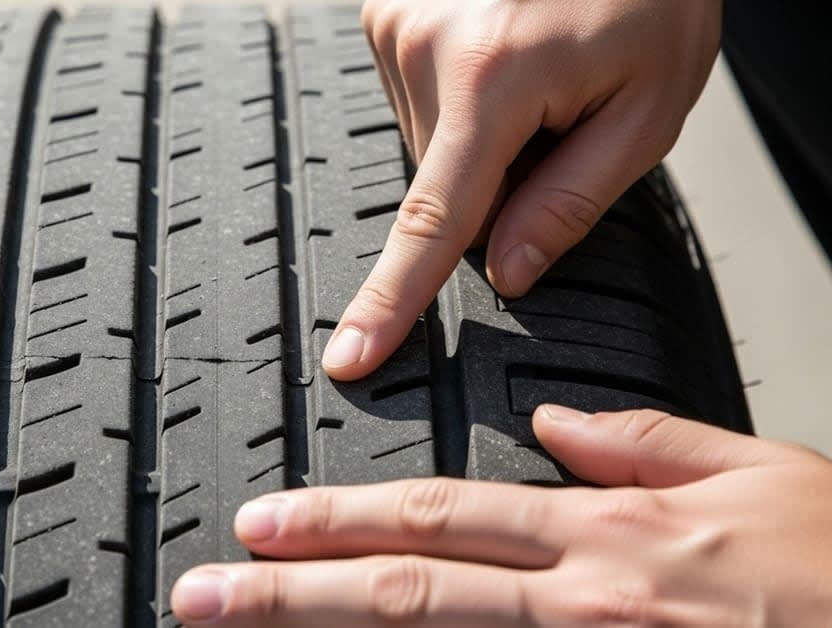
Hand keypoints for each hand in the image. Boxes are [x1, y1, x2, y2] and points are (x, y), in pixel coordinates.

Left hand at [171, 406, 831, 625]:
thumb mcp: (754, 473)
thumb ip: (641, 439)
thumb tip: (555, 426)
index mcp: (606, 529)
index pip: (437, 514)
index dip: (335, 516)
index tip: (262, 521)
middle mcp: (582, 599)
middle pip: (403, 587)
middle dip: (287, 591)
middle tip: (203, 595)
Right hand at [322, 0, 721, 379]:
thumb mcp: (647, 105)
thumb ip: (570, 201)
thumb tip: (506, 273)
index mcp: (491, 77)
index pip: (434, 223)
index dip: (393, 302)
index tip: (351, 357)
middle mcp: (423, 45)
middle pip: (444, 185)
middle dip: (499, 179)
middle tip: (559, 116)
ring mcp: (394, 22)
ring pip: (428, 146)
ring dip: (478, 138)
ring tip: (532, 74)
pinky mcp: (385, 13)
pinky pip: (414, 101)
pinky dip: (458, 102)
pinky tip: (499, 58)